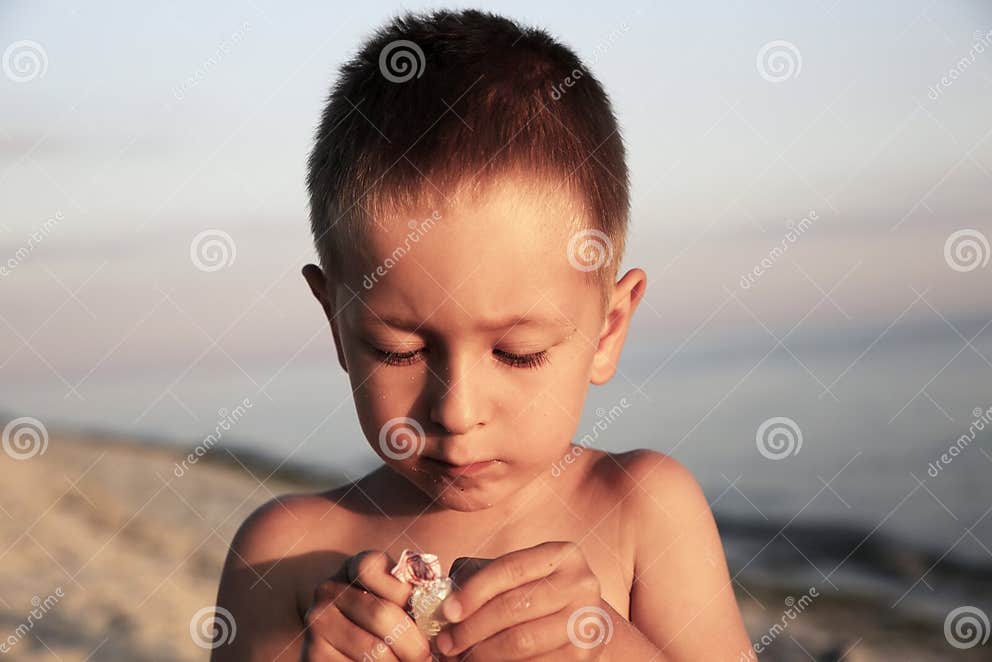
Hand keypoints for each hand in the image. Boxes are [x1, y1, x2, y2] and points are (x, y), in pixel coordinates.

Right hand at [300, 550, 431, 661]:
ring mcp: (316, 622)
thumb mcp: (399, 600)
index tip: (426, 618)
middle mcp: (329, 589)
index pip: (374, 568)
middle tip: (429, 658)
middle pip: (381, 614)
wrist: (347, 649)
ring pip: (372, 649)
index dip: (404, 593)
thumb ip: (416, 595)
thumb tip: (447, 605)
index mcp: (354, 567)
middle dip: (413, 643)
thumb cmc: (388, 623)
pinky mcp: (312, 654)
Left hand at [435, 541, 608, 660]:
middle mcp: (581, 585)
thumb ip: (497, 582)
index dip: (475, 591)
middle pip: (514, 608)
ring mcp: (586, 622)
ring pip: (521, 642)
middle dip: (472, 628)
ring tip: (462, 656)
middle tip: (447, 642)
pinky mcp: (584, 656)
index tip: (448, 612)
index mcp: (564, 555)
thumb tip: (449, 606)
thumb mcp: (530, 577)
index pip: (511, 569)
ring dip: (483, 653)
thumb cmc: (546, 595)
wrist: (589, 624)